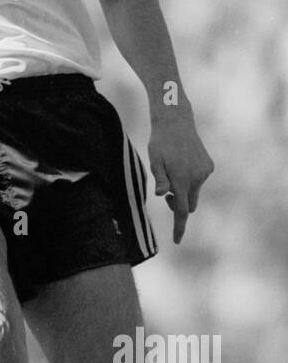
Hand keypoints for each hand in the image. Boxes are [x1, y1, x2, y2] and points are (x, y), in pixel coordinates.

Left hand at [148, 110, 213, 244]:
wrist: (177, 122)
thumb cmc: (160, 142)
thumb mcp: (154, 160)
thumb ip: (160, 178)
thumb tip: (161, 194)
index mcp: (182, 179)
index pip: (180, 210)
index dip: (178, 227)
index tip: (177, 241)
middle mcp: (197, 178)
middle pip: (188, 204)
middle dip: (177, 203)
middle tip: (166, 191)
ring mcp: (205, 172)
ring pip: (194, 192)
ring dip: (184, 189)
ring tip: (172, 170)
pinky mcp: (209, 166)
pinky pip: (199, 180)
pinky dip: (191, 179)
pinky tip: (182, 162)